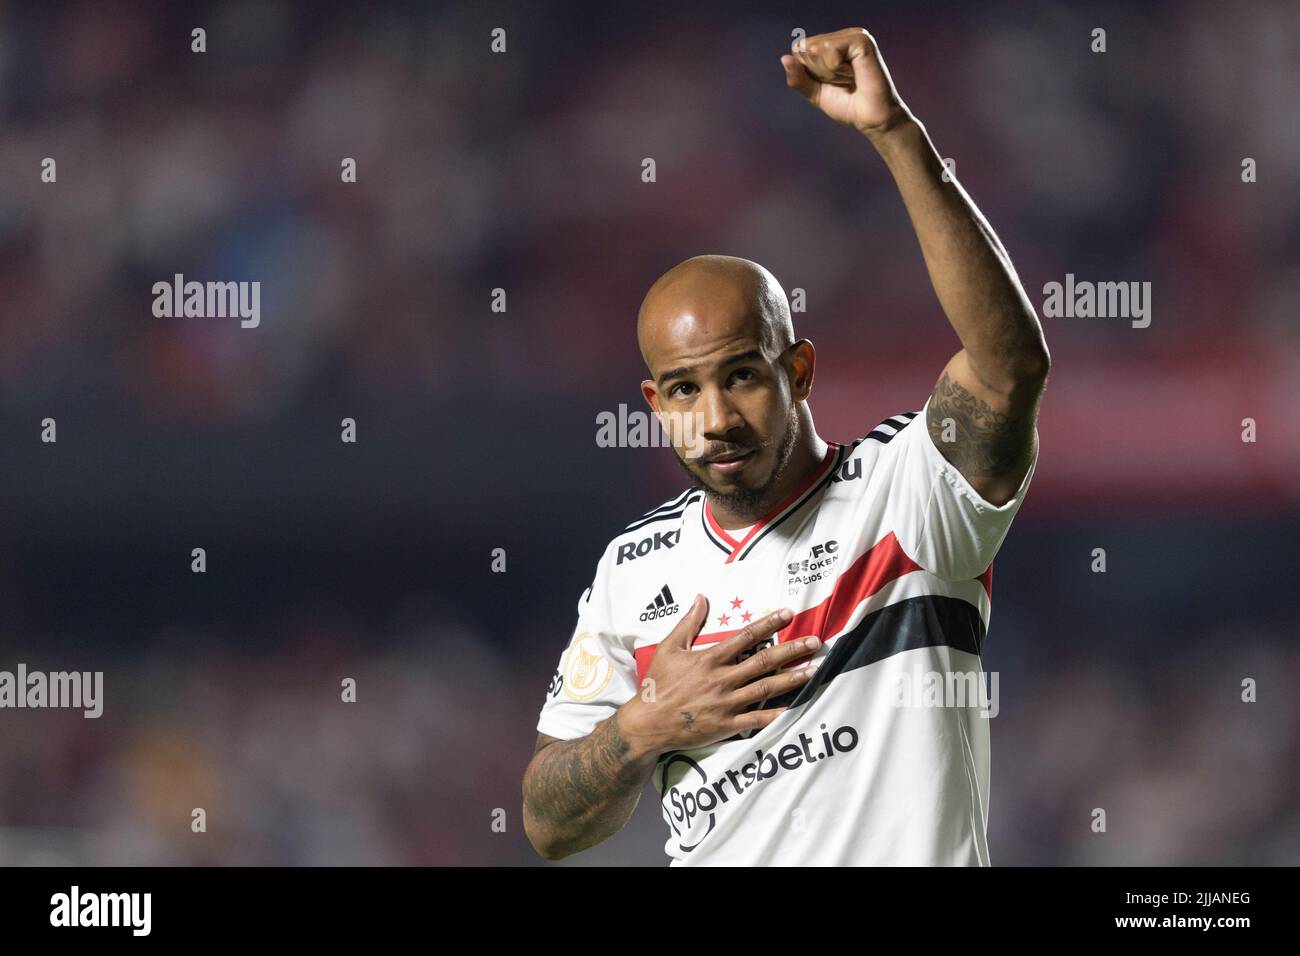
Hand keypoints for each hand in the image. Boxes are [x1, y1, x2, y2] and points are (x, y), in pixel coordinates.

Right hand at [618, 595, 821, 757]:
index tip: (788, 613)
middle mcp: (722, 679)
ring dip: (792, 679)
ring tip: (814, 670)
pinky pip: (757, 720)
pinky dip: (777, 715)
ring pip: (766, 688)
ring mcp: (726, 703)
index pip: (745, 636)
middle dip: (791, 650)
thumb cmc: (658, 683)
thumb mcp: (669, 648)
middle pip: (763, 661)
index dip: (768, 623)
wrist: (648, 722)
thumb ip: (688, 623)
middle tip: (815, 642)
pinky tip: (796, 708)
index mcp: (709, 659)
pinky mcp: (727, 725)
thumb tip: (701, 597)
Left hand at [780, 27, 910, 135]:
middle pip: (804, 48)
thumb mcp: (815, 93)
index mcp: (833, 44)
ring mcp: (854, 35)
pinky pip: (830, 50)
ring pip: (815, 49)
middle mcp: (843, 36)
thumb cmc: (848, 106)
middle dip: (818, 72)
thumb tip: (784, 58)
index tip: (832, 83)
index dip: (808, 72)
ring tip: (850, 79)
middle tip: (843, 82)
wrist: (871, 120)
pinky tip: (854, 74)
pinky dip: (836, 70)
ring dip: (828, 73)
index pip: (798, 50)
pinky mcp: (861, 40)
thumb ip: (798, 78)